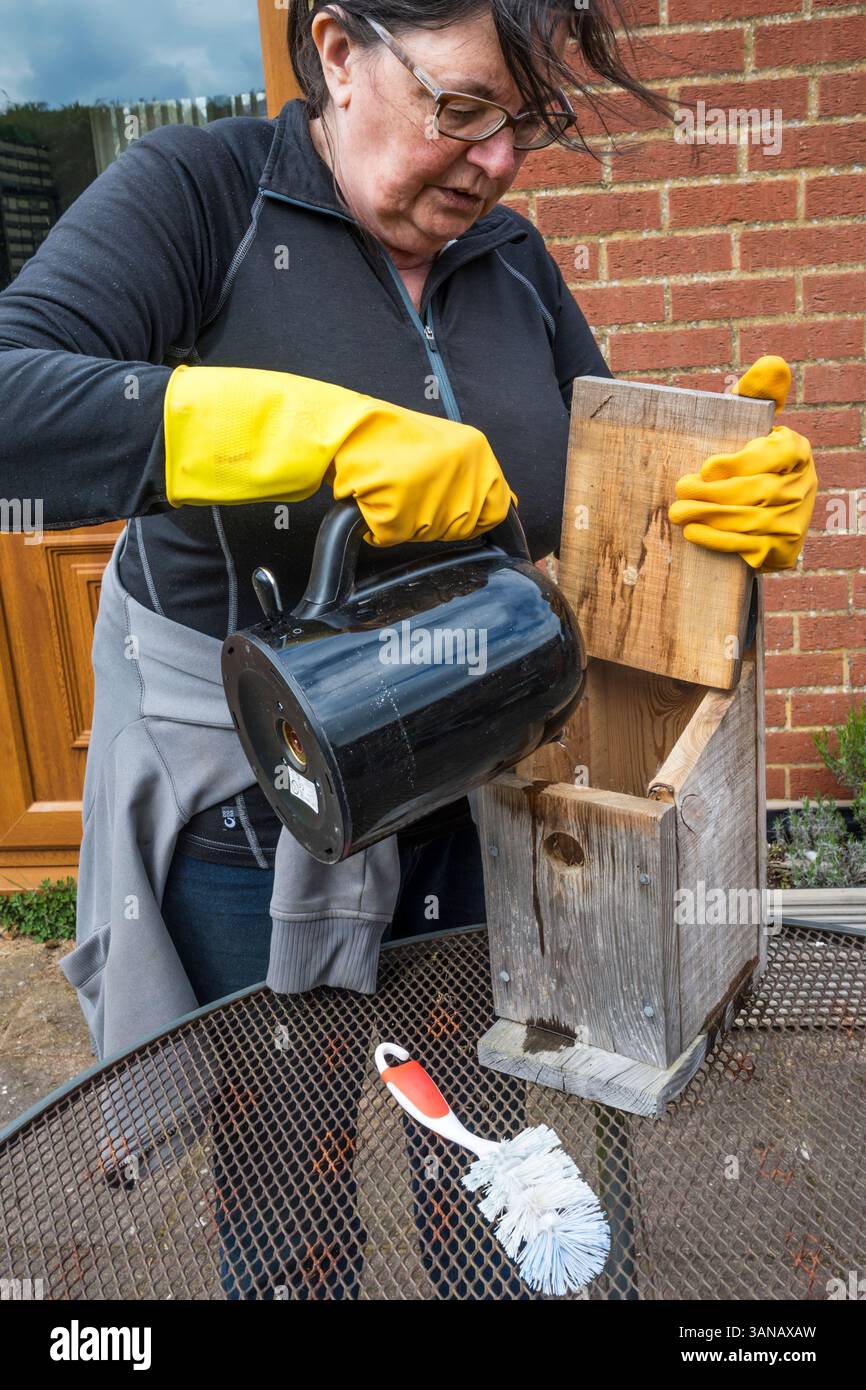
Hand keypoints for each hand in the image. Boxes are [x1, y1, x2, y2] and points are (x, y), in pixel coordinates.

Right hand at [163, 364, 516, 547]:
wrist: (341, 429)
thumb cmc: (387, 439)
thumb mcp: (445, 448)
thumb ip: (473, 475)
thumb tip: (510, 508)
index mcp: (477, 450)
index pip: (499, 510)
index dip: (473, 518)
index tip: (451, 511)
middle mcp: (463, 469)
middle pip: (462, 527)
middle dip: (436, 521)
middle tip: (408, 491)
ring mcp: (433, 492)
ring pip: (428, 535)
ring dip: (407, 523)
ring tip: (389, 491)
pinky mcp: (400, 511)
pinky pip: (394, 537)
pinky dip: (380, 528)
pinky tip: (373, 500)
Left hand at [667, 356, 817, 571]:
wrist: (766, 514)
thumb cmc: (750, 459)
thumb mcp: (755, 424)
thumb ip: (757, 394)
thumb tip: (771, 364)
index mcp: (797, 451)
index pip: (774, 456)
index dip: (739, 463)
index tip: (706, 467)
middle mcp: (802, 487)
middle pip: (755, 491)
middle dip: (711, 493)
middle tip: (678, 490)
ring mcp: (794, 521)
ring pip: (748, 520)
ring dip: (708, 517)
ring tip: (677, 512)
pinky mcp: (781, 550)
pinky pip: (748, 547)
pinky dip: (717, 540)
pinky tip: (692, 533)